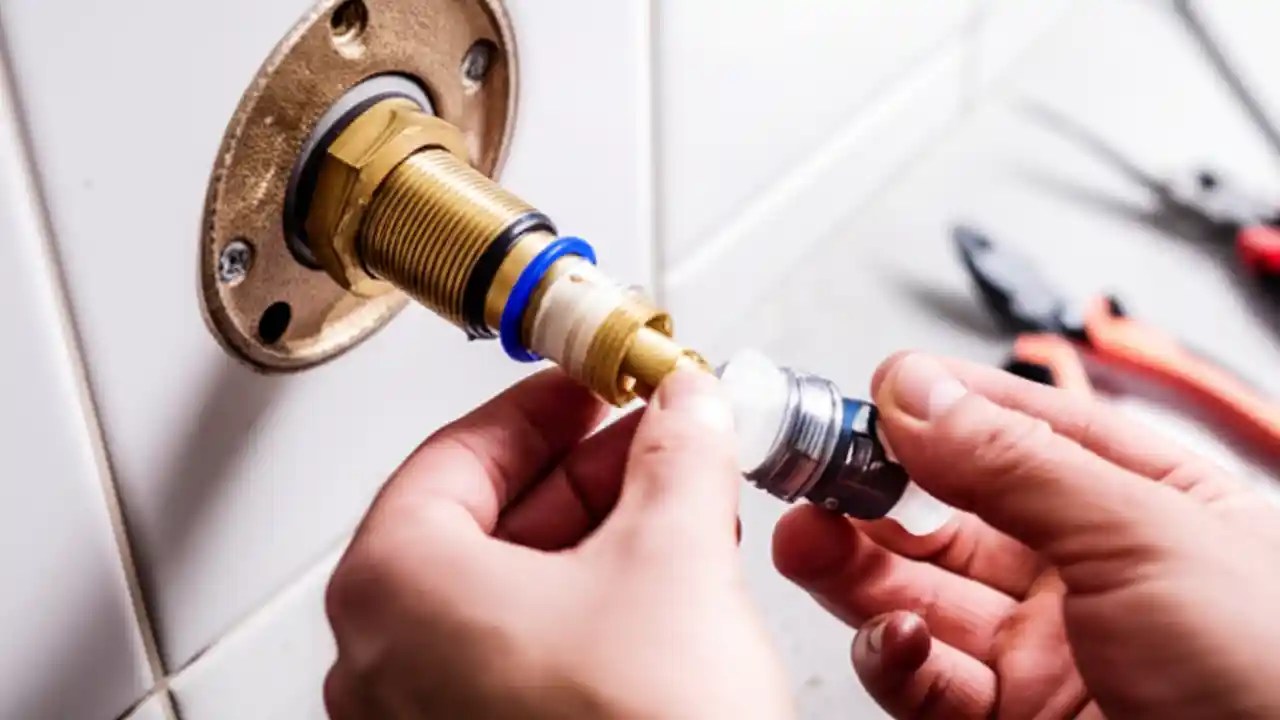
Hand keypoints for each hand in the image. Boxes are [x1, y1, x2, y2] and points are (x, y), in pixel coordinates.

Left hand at [324, 369, 792, 719]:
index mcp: (395, 588)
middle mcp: (381, 663)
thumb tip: (687, 406)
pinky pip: (511, 658)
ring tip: (671, 511)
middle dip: (581, 473)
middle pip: (478, 521)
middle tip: (649, 441)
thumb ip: (678, 454)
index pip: (456, 452)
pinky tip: (652, 597)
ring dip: (590, 540)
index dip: (540, 405)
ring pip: (500, 594)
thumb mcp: (674, 558)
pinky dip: (577, 611)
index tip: (591, 383)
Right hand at [774, 353, 1279, 718]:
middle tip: (815, 471)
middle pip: (955, 516)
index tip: (875, 391)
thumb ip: (1018, 463)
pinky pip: (927, 683)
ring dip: (857, 568)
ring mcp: (1048, 656)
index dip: (947, 406)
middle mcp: (1091, 577)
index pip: (1026, 431)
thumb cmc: (1275, 679)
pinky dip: (893, 659)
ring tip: (809, 540)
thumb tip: (918, 393)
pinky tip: (892, 638)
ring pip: (924, 597)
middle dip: (877, 491)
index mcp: (1148, 505)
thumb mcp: (1145, 537)